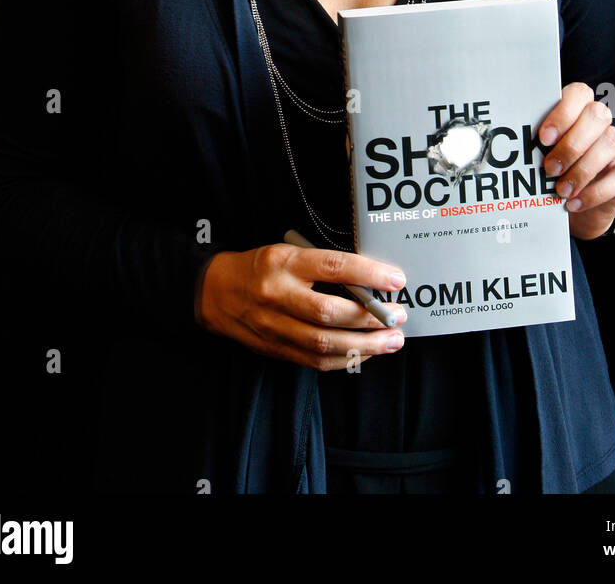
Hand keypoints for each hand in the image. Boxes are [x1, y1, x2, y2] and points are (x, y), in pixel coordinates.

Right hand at [196, 244, 408, 369]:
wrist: (216, 292)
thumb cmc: (262, 267)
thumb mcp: (289, 253)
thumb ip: (322, 267)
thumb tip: (369, 281)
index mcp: (284, 263)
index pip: (333, 266)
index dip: (369, 273)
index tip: (397, 280)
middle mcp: (277, 295)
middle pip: (330, 313)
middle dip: (371, 318)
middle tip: (398, 315)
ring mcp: (274, 326)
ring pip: (325, 343)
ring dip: (366, 345)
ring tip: (392, 340)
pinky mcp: (275, 349)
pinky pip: (315, 361)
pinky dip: (346, 359)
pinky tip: (366, 353)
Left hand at [538, 82, 614, 240]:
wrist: (574, 208)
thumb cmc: (553, 172)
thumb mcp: (541, 155)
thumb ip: (534, 145)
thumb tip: (515, 146)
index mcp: (578, 110)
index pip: (579, 94)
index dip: (563, 113)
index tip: (544, 138)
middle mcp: (600, 123)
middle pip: (597, 116)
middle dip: (571, 144)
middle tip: (550, 168)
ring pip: (611, 142)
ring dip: (582, 170)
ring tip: (561, 190)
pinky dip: (595, 192)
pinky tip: (574, 203)